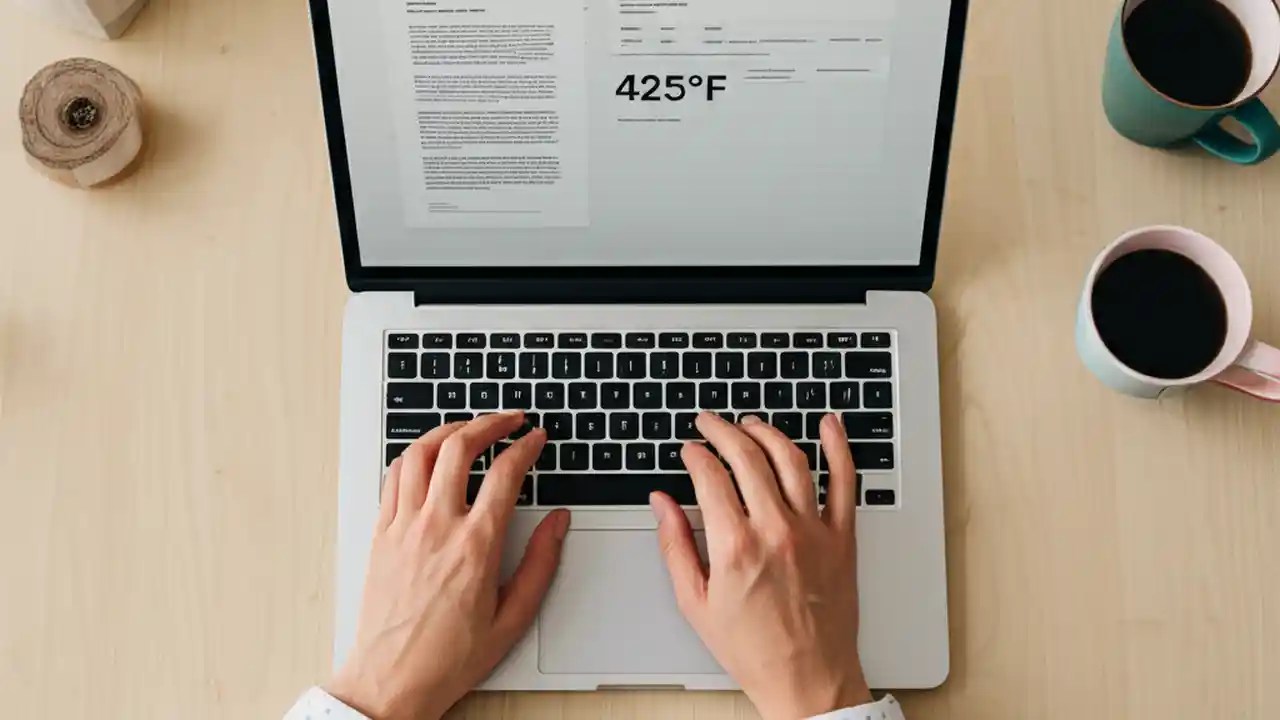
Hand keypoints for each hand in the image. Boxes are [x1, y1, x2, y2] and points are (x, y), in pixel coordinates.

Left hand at [327, 412, 569, 719]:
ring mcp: (403, 526)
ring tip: (468, 427)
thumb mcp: (513, 618)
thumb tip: (558, 523)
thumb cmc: (449, 657)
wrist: (391, 680)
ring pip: (420, 453)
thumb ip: (541, 563)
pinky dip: (414, 455)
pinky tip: (428, 456)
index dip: (525, 446)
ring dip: (448, 430)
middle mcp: (437, 527)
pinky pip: (394, 477)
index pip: (505, 473)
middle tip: (508, 419)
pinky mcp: (381, 533)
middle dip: (490, 422)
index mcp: (476, 545)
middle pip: (460, 447)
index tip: (536, 438)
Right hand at [651, 412, 870, 719]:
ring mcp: (813, 531)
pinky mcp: (842, 538)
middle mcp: (776, 531)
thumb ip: (675, 546)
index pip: (710, 477)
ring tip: (750, 424)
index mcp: (735, 547)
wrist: (808, 680)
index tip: (689, 449)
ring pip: (791, 459)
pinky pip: (845, 481)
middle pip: (747, 457)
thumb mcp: (696, 603)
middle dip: (722, 431)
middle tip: (710, 423)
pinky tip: (829, 424)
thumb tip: (661, 503)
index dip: (695, 454)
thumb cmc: (753, 649)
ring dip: (767, 432)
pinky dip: (839, 447)